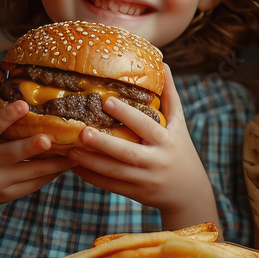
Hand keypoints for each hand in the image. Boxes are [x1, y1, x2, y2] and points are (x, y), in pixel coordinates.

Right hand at [0, 73, 74, 208]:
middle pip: (9, 154)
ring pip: (29, 172)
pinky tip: (68, 163)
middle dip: (29, 148)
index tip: (24, 104)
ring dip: (54, 163)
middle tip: (48, 139)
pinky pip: (34, 184)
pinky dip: (52, 174)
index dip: (6, 116)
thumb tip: (1, 72)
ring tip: (76, 151)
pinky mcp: (8, 195)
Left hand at [66, 65, 216, 223]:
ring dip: (91, 162)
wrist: (189, 192)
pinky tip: (74, 167)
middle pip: (127, 153)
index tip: (106, 101)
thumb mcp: (179, 123)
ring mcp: (145, 180)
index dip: (127, 114)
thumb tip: (163, 64)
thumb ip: (169, 95)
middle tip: (82, 131)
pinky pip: (110, 185)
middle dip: (104, 144)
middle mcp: (156, 161)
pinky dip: (92, 177)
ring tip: (69, 150)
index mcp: (167, 140)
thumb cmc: (180, 149)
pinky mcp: (135, 192)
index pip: (145, 125)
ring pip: (114, 171)